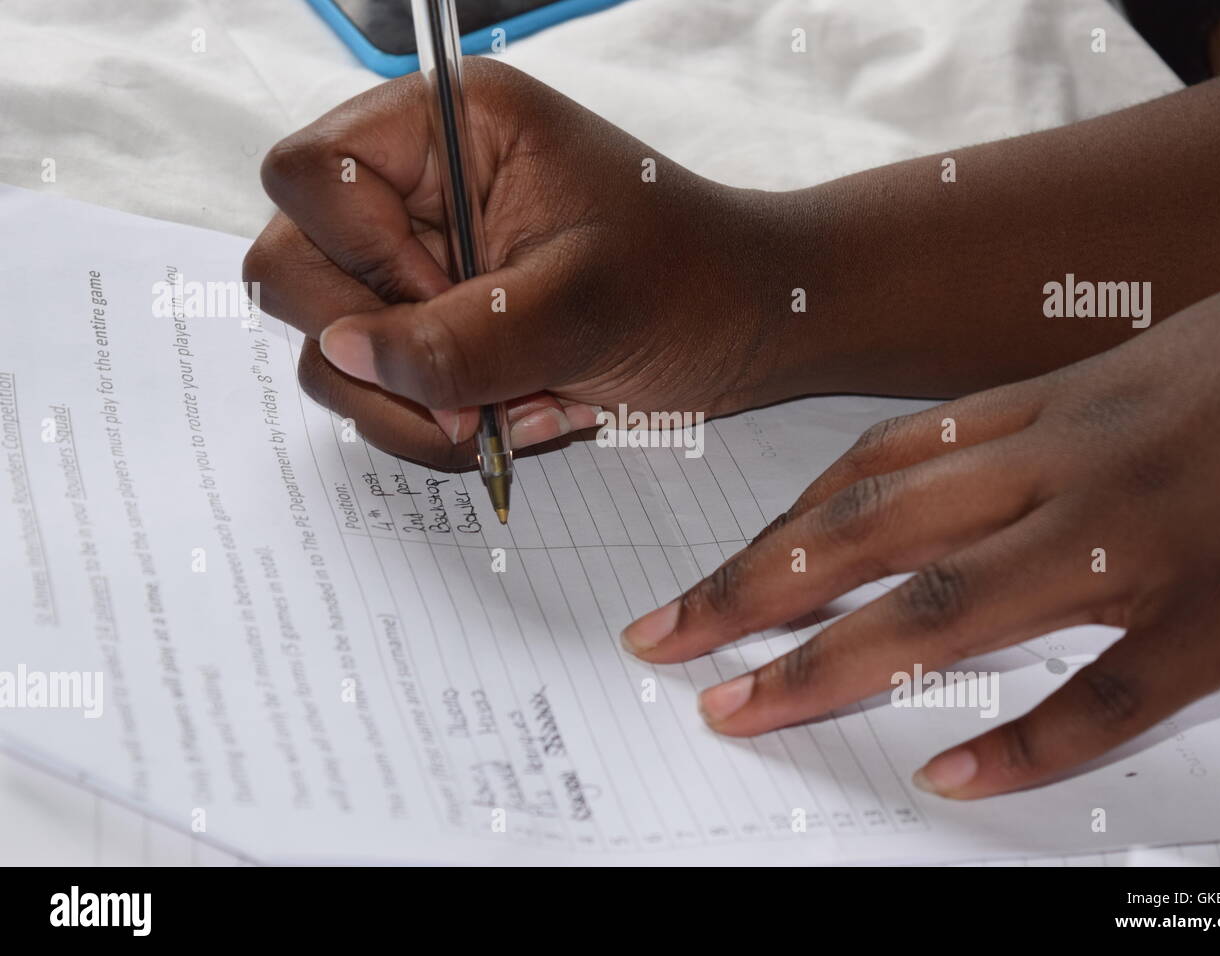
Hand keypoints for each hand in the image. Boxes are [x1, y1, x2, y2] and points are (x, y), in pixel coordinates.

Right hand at [244, 59, 798, 466]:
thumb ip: (459, 336)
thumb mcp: (581, 308)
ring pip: (334, 346)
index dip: (360, 254)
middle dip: (381, 353)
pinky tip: (527, 413)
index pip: (309, 176)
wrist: (750, 328)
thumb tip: (339, 353)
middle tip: (473, 396)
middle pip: (296, 270)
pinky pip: (386, 387)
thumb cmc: (694, 282)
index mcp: (447, 128)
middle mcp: (417, 192)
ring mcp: (421, 266)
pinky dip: (443, 420)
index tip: (447, 294)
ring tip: (522, 409)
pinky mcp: (438, 328)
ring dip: (416, 405)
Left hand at [621, 256, 1219, 798]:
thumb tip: (921, 490)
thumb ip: (1018, 433)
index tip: (709, 581)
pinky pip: (1103, 698)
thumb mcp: (1116, 375)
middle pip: (866, 538)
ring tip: (742, 708)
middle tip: (664, 642)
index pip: (868, 478)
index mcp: (1039, 414)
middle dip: (750, 594)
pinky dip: (1023, 746)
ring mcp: (1136, 547)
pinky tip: (948, 778)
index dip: (776, 532)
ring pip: (946, 610)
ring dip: (827, 665)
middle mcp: (1061, 472)